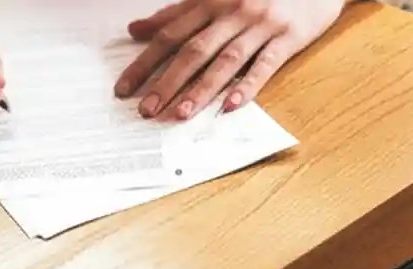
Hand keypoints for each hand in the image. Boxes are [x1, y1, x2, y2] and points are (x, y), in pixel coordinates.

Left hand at [115, 0, 346, 119]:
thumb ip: (176, 12)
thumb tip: (136, 29)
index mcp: (211, 0)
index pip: (170, 34)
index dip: (145, 62)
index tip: (125, 88)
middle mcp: (233, 11)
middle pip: (193, 50)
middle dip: (167, 81)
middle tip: (147, 109)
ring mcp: (261, 25)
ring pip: (226, 60)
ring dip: (201, 89)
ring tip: (181, 113)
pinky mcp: (288, 37)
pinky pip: (265, 64)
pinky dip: (248, 85)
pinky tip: (231, 105)